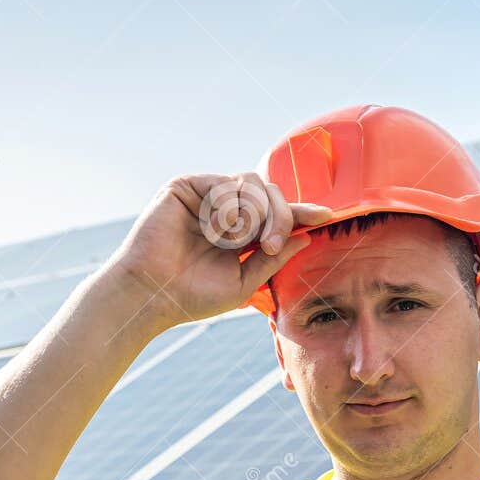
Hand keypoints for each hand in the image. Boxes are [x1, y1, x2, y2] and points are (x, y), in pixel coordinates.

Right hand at [103, 172, 333, 327]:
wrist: (153, 294)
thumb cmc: (193, 296)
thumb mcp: (244, 283)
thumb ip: (274, 260)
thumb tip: (305, 237)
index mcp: (240, 233)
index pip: (277, 214)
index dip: (301, 212)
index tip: (326, 216)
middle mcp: (225, 210)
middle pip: (271, 193)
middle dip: (279, 217)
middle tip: (270, 245)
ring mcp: (206, 195)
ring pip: (253, 183)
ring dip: (254, 213)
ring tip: (234, 241)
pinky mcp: (188, 186)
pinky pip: (226, 184)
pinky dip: (228, 209)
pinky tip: (213, 230)